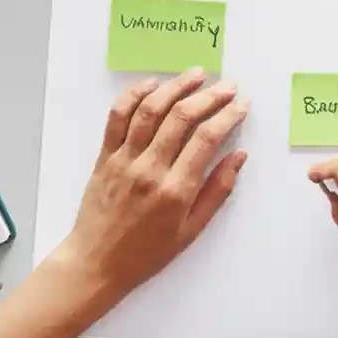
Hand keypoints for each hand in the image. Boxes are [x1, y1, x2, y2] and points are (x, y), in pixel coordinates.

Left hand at [65, 68, 249, 299]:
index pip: (207, 139)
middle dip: (209, 96)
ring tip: (196, 75)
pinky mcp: (104, 156)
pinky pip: (118, 117)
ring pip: (150, 110)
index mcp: (175, 191)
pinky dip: (134, 95)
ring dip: (175, 87)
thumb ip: (217, 191)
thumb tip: (239, 156)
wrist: (96, 263)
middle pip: (181, 118)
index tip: (241, 104)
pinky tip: (153, 84)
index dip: (228, 116)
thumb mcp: (191, 231)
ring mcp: (123, 160)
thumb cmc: (147, 253)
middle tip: (227, 86)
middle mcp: (149, 170)